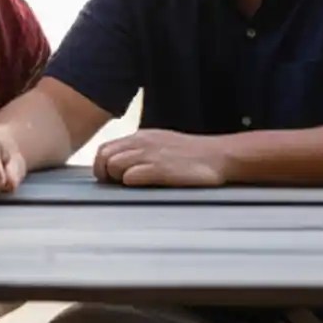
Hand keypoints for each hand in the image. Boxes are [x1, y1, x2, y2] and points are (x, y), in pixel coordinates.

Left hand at [93, 129, 229, 186]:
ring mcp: (151, 155)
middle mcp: (142, 143)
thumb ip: (141, 150)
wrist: (219, 156)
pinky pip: (131, 176)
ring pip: (114, 166)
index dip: (102, 165)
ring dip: (118, 179)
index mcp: (141, 136)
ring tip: (132, 186)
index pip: (105, 149)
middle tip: (116, 185)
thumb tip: (121, 165)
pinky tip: (143, 186)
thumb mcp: (162, 144)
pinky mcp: (161, 169)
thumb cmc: (191, 155)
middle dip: (105, 174)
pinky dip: (131, 183)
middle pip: (104, 157)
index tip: (110, 178)